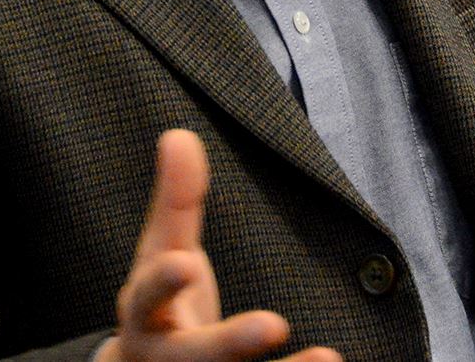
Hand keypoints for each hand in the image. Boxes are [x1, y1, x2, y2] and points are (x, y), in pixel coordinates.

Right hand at [98, 130, 339, 361]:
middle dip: (230, 344)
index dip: (163, 283)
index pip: (146, 299)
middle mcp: (165, 360)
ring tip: (330, 358)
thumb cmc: (159, 306)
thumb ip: (175, 200)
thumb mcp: (161, 252)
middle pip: (193, 358)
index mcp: (144, 316)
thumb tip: (178, 134)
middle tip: (273, 325)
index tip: (187, 264)